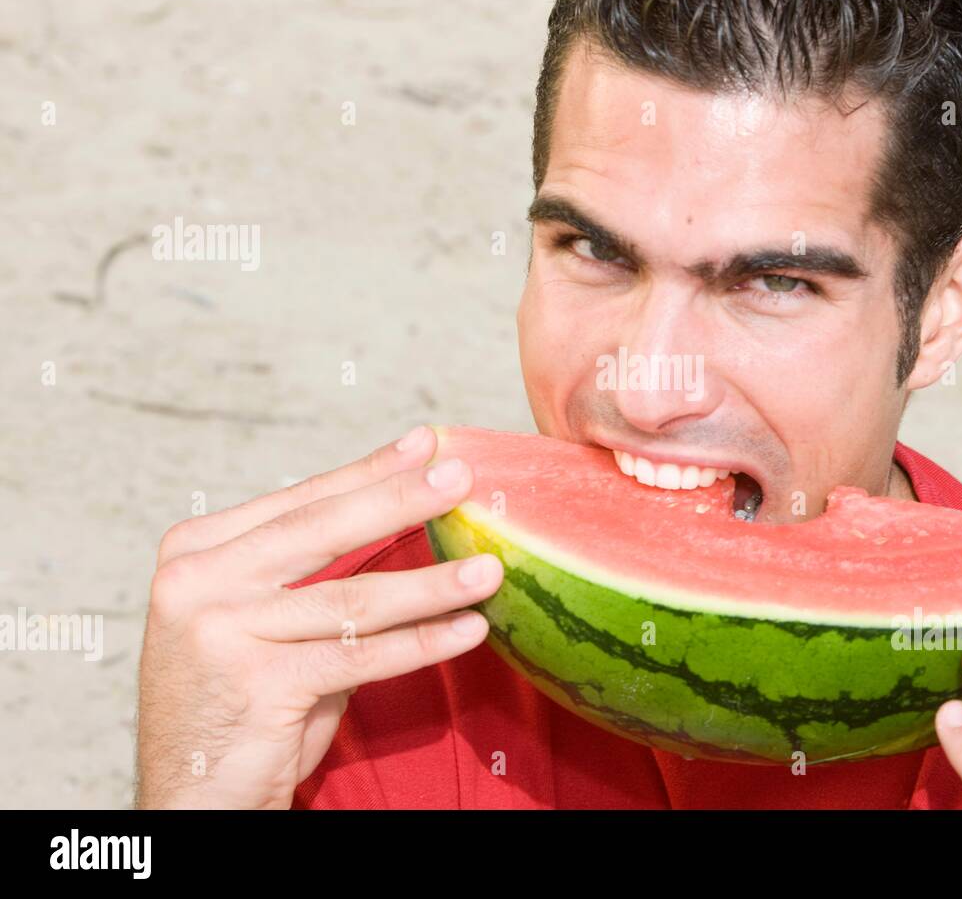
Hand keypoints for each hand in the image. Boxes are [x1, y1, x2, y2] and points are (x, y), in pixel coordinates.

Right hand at [135, 425, 501, 808]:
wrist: (195, 796)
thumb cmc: (241, 705)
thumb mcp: (266, 624)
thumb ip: (317, 579)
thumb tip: (406, 527)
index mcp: (197, 551)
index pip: (301, 502)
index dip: (369, 471)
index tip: (426, 444)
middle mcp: (198, 581)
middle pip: (322, 530)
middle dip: (401, 500)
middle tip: (461, 477)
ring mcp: (223, 630)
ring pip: (352, 598)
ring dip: (431, 583)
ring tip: (488, 569)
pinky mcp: (257, 683)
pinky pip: (362, 655)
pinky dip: (422, 642)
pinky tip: (468, 629)